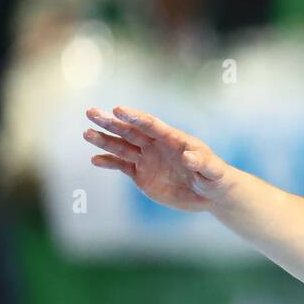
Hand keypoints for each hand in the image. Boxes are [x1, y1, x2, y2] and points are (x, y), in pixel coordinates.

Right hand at [83, 106, 234, 211]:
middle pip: (131, 131)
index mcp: (174, 139)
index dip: (135, 117)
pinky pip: (122, 166)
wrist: (210, 194)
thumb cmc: (216, 177)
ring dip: (104, 140)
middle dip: (111, 122)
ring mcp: (148, 159)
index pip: (151, 125)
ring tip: (86, 133)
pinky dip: (108, 162)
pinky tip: (95, 159)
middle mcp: (157, 145)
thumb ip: (203, 162)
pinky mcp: (141, 174)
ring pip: (122, 146)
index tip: (118, 109)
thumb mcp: (213, 171)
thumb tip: (189, 156)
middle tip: (91, 112)